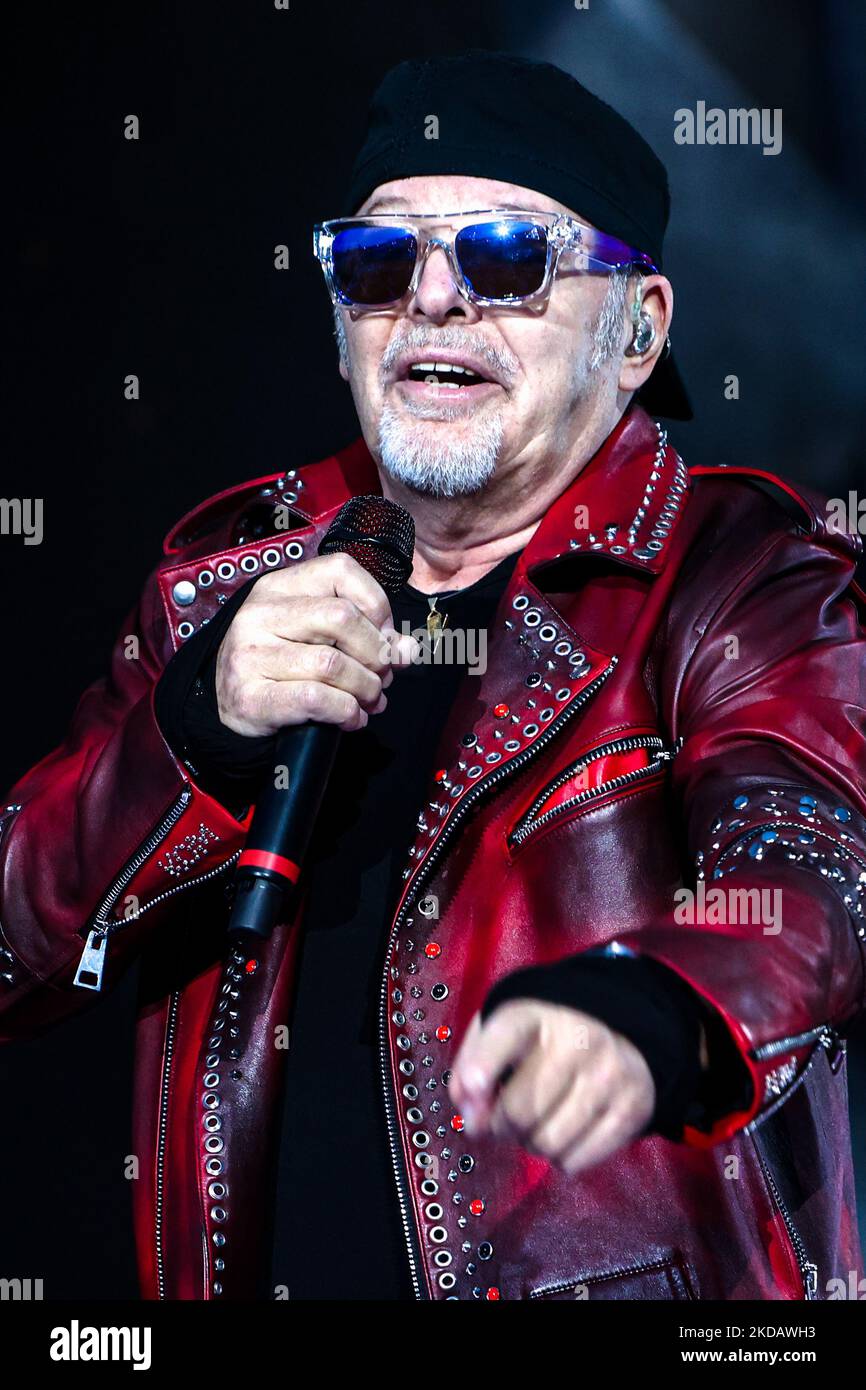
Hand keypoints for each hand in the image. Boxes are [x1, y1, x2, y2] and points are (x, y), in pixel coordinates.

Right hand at [214, 552, 417, 736]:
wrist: (228, 706)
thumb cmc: (282, 666)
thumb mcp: (320, 637)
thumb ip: (366, 635)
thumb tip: (407, 650)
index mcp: (279, 587)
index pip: (340, 570)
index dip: (376, 604)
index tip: (385, 636)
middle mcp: (260, 614)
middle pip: (341, 618)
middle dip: (376, 652)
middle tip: (382, 675)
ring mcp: (250, 655)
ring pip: (333, 664)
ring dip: (366, 688)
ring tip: (369, 700)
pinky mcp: (250, 697)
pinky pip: (316, 699)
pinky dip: (346, 712)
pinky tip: (351, 717)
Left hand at [450, 999, 655, 1174]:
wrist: (620, 1034)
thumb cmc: (543, 1039)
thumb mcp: (501, 1032)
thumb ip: (470, 1066)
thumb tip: (471, 1117)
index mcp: (536, 1014)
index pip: (506, 1035)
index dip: (483, 1065)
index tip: (474, 1088)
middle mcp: (578, 1039)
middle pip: (519, 1111)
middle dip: (501, 1126)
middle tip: (507, 1118)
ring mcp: (610, 1074)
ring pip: (547, 1143)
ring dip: (531, 1144)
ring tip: (538, 1122)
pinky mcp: (631, 1109)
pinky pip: (575, 1161)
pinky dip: (561, 1158)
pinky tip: (566, 1132)